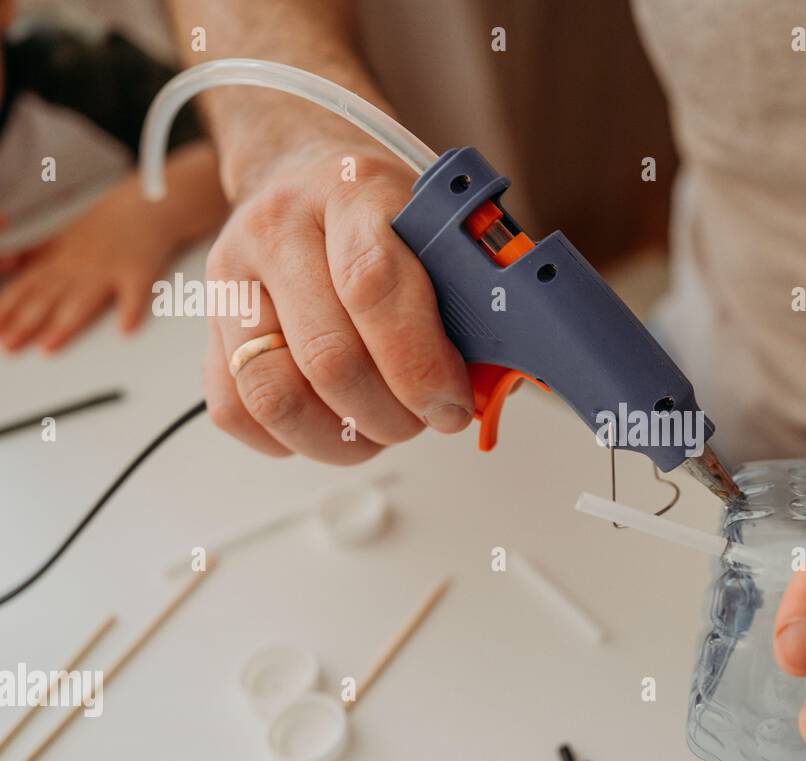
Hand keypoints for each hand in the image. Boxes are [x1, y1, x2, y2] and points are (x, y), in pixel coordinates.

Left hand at [0, 141, 226, 353]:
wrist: (145, 206)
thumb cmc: (108, 224)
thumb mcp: (63, 235)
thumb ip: (37, 254)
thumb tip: (10, 263)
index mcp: (61, 259)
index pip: (27, 286)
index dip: (8, 308)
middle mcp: (80, 266)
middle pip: (49, 297)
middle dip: (26, 323)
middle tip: (10, 345)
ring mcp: (109, 270)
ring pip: (83, 300)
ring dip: (65, 324)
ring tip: (49, 346)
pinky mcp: (139, 273)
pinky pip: (135, 294)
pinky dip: (131, 311)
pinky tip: (125, 329)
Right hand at [201, 142, 472, 463]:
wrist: (305, 169)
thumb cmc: (387, 213)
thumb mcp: (442, 227)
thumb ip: (471, 294)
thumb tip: (490, 384)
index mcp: (351, 191)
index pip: (374, 286)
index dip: (419, 364)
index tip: (451, 403)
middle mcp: (278, 227)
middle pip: (328, 357)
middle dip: (391, 414)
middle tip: (425, 420)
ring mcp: (233, 276)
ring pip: (273, 394)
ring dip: (341, 439)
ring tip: (380, 430)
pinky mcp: (207, 322)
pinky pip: (234, 410)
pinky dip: (291, 438)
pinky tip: (333, 423)